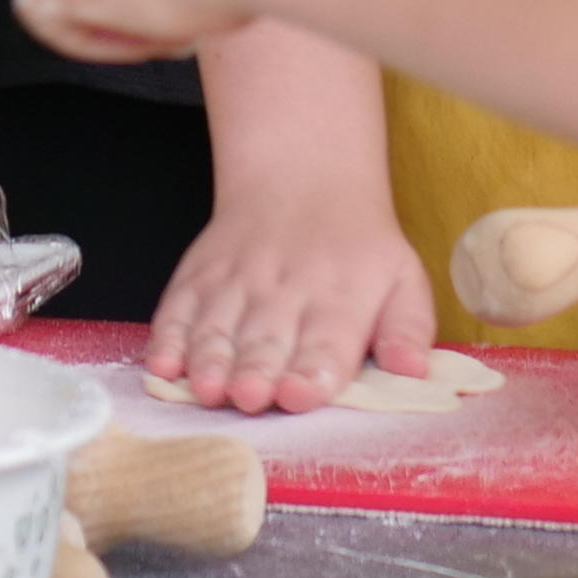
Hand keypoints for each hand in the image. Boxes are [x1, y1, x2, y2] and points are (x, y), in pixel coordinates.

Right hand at [144, 183, 441, 414]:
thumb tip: (415, 371)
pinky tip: (162, 365)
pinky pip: (178, 307)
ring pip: (218, 327)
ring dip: (210, 360)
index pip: (326, 343)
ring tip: (207, 389)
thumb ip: (407, 330)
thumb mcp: (404, 279)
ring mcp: (236, 283)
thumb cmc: (358, 247)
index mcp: (341, 300)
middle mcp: (285, 292)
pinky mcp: (199, 277)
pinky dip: (167, 336)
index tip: (299, 395)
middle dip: (255, 371)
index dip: (312, 372)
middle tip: (247, 399)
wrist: (300, 178)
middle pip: (266, 340)